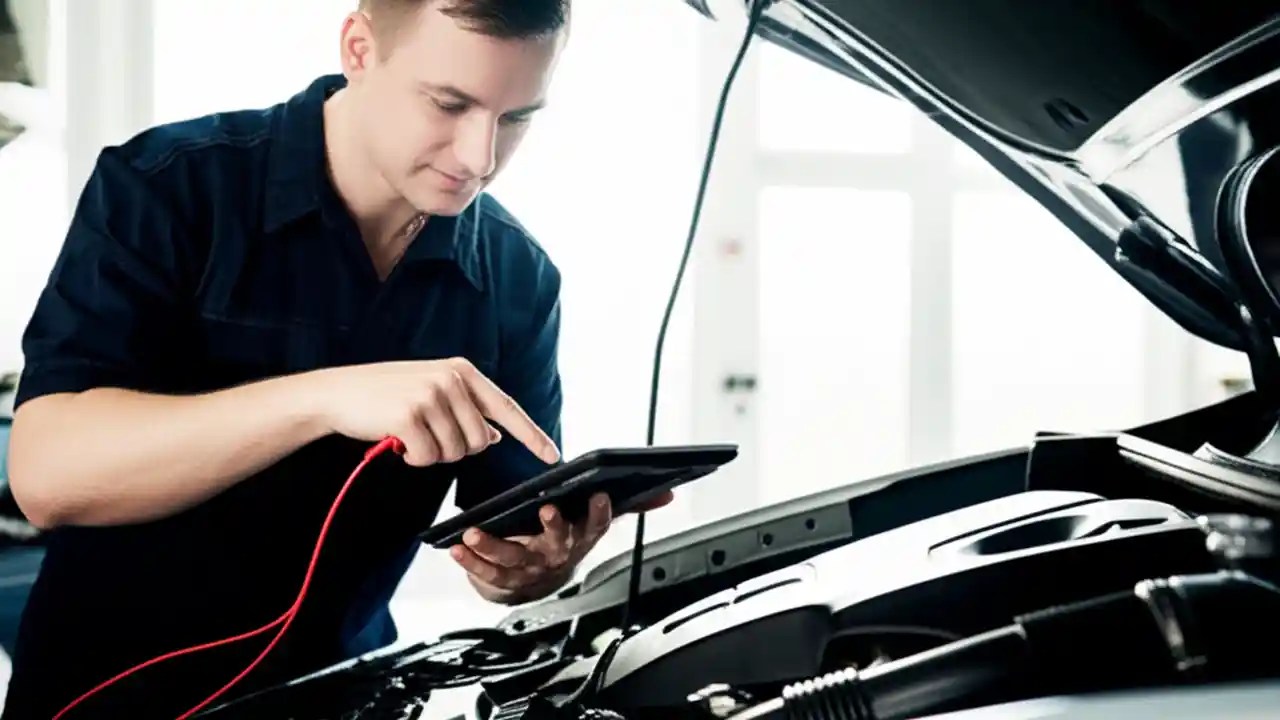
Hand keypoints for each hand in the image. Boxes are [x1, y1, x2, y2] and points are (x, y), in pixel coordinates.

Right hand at [315, 358, 559, 466]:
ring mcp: (431, 395)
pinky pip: (427, 458)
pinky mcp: (410, 415)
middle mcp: (451, 379)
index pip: (507, 408)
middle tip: (425, 433)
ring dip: (430, 453)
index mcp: (462, 371)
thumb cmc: (385, 395)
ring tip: (408, 432)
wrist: (336, 393)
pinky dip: (412, 458)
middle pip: (478, 442)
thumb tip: (494, 436)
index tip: (552, 456)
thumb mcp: (432, 392)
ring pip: (454, 453)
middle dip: (454, 448)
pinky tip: (396, 440)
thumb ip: (466, 409)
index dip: (531, 436)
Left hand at [450, 490, 676, 603]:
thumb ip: (629, 504)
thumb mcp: (593, 522)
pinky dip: (470, 562)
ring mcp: (529, 569)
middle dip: (554, 527)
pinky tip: (456, 547)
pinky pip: (486, 572)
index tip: (598, 494)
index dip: (598, 512)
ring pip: (515, 560)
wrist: (532, 583)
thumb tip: (666, 492)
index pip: (595, 525)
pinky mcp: (501, 579)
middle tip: (547, 509)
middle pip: (559, 542)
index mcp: (579, 538)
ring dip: (495, 546)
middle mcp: (556, 555)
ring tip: (476, 532)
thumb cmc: (562, 539)